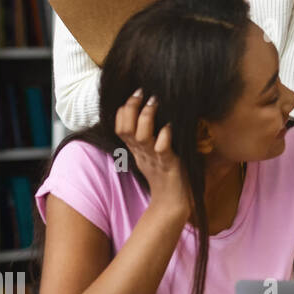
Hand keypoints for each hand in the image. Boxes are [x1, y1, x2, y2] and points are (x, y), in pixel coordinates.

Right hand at [115, 89, 191, 217]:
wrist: (173, 201)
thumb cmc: (166, 174)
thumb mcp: (153, 153)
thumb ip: (150, 136)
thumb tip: (153, 113)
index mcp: (137, 149)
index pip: (120, 127)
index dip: (123, 110)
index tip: (134, 93)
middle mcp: (143, 152)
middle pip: (125, 129)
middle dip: (130, 108)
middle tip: (141, 91)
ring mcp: (154, 158)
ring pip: (141, 136)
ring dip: (147, 117)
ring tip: (155, 101)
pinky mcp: (169, 164)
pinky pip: (163, 149)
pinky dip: (165, 136)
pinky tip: (170, 126)